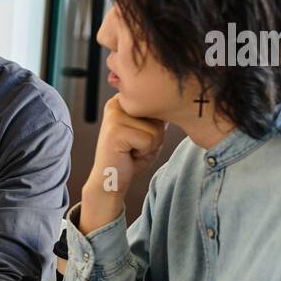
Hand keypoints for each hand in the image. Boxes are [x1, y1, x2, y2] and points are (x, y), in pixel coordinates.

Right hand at [81, 97, 165, 232]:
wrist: (110, 180)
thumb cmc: (131, 157)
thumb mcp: (149, 131)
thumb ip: (158, 116)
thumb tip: (170, 106)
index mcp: (123, 99)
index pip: (159, 105)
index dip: (156, 126)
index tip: (137, 137)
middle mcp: (117, 103)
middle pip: (159, 115)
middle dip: (155, 135)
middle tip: (135, 146)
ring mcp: (114, 115)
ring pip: (156, 129)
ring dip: (150, 145)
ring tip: (131, 150)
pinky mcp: (116, 131)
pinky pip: (149, 140)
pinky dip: (144, 152)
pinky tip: (128, 155)